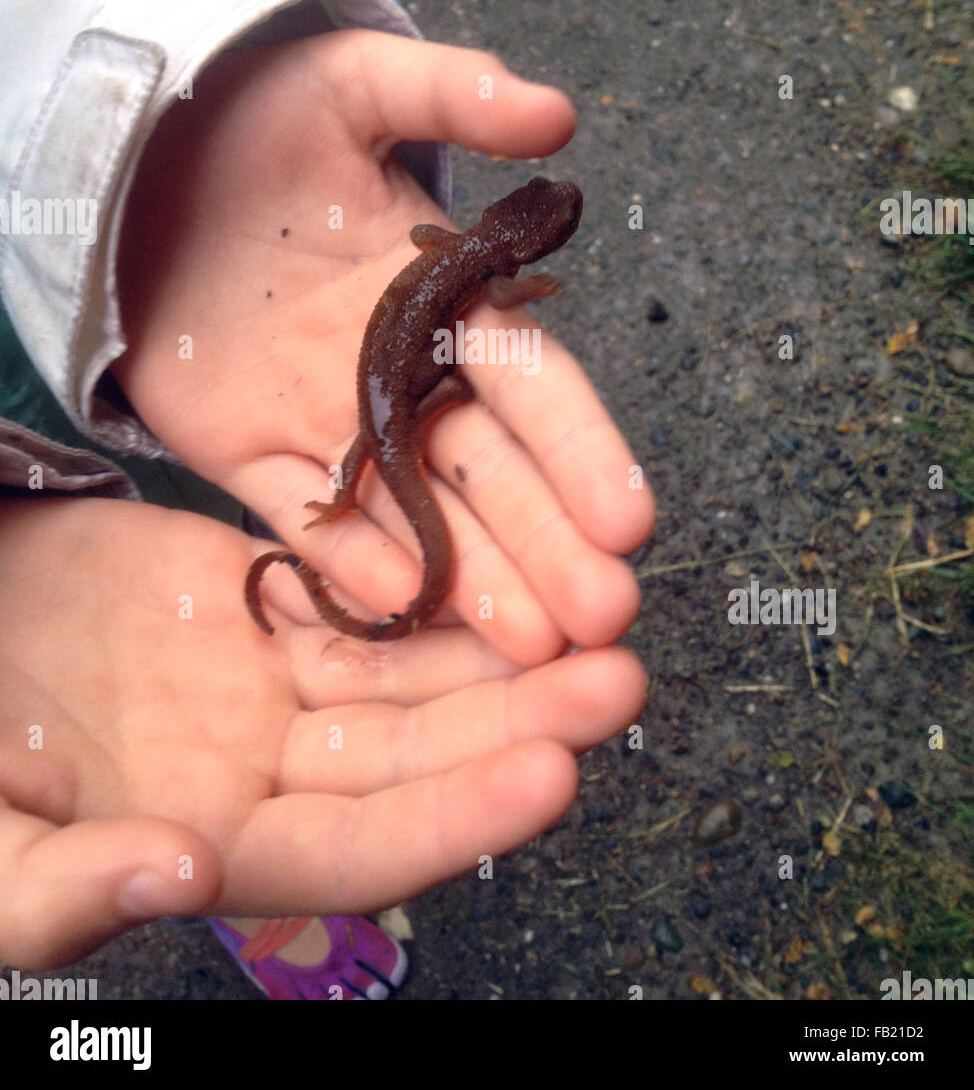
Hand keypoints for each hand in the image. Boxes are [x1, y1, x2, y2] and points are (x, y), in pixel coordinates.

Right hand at [0, 496, 645, 967]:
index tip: (548, 776)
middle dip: (518, 725)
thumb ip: (61, 890)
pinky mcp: (260, 604)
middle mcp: (260, 775)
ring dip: (502, 653)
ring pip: (408, 677)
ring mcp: (267, 686)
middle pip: (412, 759)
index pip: (354, 849)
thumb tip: (178, 878)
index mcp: (207, 850)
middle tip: (617, 678)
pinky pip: (367, 599)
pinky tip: (508, 563)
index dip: (451, 821)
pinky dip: (436, 588)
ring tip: (598, 620)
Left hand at [114, 30, 652, 664]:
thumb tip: (559, 114)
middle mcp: (406, 376)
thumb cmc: (259, 118)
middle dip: (551, 543)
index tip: (632, 519)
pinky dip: (360, 572)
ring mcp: (332, 425)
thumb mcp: (357, 82)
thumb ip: (454, 93)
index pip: (533, 381)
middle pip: (491, 470)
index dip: (582, 448)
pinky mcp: (253, 457)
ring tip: (539, 651)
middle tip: (607, 617)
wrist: (145, 163)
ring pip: (418, 515)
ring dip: (477, 581)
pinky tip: (412, 620)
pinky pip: (309, 524)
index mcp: (447, 297)